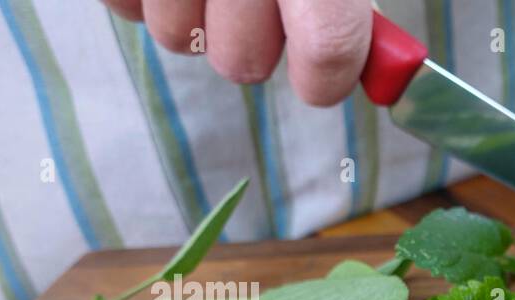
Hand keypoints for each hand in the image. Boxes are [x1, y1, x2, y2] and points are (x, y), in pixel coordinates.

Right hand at [101, 0, 371, 105]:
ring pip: (177, 38)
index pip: (328, 48)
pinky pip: (125, 7)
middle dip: (251, 46)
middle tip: (255, 4)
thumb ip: (349, 9)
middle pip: (242, 60)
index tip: (320, 75)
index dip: (325, 77)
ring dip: (194, 16)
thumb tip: (389, 76)